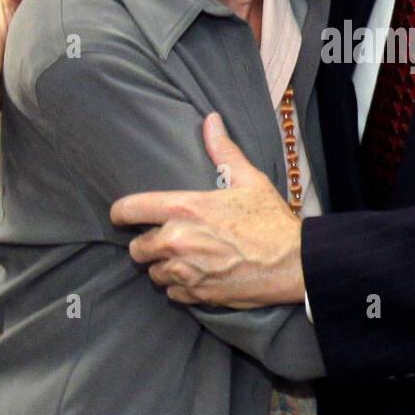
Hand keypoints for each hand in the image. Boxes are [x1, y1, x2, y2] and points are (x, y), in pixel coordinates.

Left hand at [110, 112, 303, 308]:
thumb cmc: (271, 220)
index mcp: (185, 209)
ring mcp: (186, 271)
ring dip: (164, 266)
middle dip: (147, 243)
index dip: (120, 212)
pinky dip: (181, 286)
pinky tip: (197, 275)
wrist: (293, 263)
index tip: (122, 215)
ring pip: (154, 272)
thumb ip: (223, 151)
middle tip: (166, 239)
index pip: (130, 209)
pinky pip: (172, 293)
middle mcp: (178, 241)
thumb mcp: (248, 180)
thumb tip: (211, 120)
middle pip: (136, 248)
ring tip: (184, 258)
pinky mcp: (197, 294)